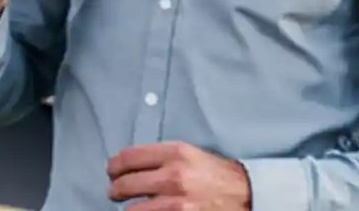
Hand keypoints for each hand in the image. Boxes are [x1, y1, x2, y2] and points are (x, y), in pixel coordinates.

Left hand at [106, 141, 251, 209]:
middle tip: (116, 192)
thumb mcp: (192, 155)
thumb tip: (130, 165)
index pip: (128, 158)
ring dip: (129, 209)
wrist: (246, 195)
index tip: (112, 171)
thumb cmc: (217, 175)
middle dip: (116, 189)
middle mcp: (174, 176)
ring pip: (131, 209)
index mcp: (176, 153)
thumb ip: (163, 158)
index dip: (114, 166)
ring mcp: (175, 202)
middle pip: (124, 184)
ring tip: (132, 207)